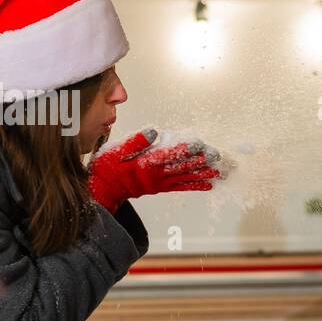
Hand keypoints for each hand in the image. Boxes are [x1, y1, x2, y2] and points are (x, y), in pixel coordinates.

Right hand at [87, 128, 221, 213]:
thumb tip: (153, 131)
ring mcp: (160, 183)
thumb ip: (136, 141)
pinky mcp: (160, 188)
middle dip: (200, 160)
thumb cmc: (107, 168)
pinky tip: (207, 184)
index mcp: (146, 163)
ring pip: (185, 177)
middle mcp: (156, 174)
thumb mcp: (116, 150)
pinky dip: (195, 185)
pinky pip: (181, 187)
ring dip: (202, 173)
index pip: (169, 154)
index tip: (200, 144)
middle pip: (182, 166)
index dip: (185, 148)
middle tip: (217, 156)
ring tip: (218, 171)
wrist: (103, 190)